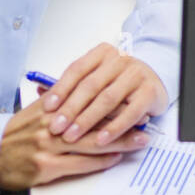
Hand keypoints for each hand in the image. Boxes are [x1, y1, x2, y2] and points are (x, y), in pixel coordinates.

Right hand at [0, 96, 142, 190]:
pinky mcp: (46, 167)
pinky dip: (99, 161)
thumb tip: (85, 92)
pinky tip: (114, 158)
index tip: (133, 100)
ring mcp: (49, 146)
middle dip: (123, 121)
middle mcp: (52, 124)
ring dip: (119, 142)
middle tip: (146, 121)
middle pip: (95, 121)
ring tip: (139, 140)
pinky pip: (79, 164)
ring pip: (91, 143)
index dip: (113, 101)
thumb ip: (60, 101)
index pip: (89, 101)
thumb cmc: (14, 133)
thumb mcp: (36, 110)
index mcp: (52, 107)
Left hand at [40, 42, 167, 149]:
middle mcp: (120, 60)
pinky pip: (130, 112)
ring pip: (108, 99)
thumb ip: (71, 84)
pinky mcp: (150, 91)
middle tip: (55, 128)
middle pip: (90, 85)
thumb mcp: (96, 76)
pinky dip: (114, 128)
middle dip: (71, 109)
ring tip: (72, 136)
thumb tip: (39, 91)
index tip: (47, 107)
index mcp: (102, 53)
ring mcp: (136, 74)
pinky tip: (101, 140)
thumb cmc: (119, 82)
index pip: (77, 69)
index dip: (61, 89)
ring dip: (88, 120)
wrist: (155, 80)